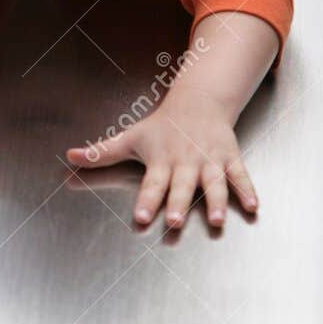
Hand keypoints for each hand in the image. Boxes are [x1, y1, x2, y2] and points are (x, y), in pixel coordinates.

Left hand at [66, 91, 257, 229]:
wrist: (198, 102)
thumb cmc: (161, 126)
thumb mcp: (130, 137)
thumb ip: (101, 152)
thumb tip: (69, 156)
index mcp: (161, 161)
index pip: (151, 184)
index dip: (146, 200)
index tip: (140, 217)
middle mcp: (186, 163)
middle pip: (182, 185)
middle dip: (178, 203)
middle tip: (174, 221)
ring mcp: (209, 161)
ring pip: (214, 183)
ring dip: (216, 201)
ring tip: (217, 220)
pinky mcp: (229, 159)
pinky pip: (240, 176)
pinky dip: (248, 190)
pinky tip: (253, 207)